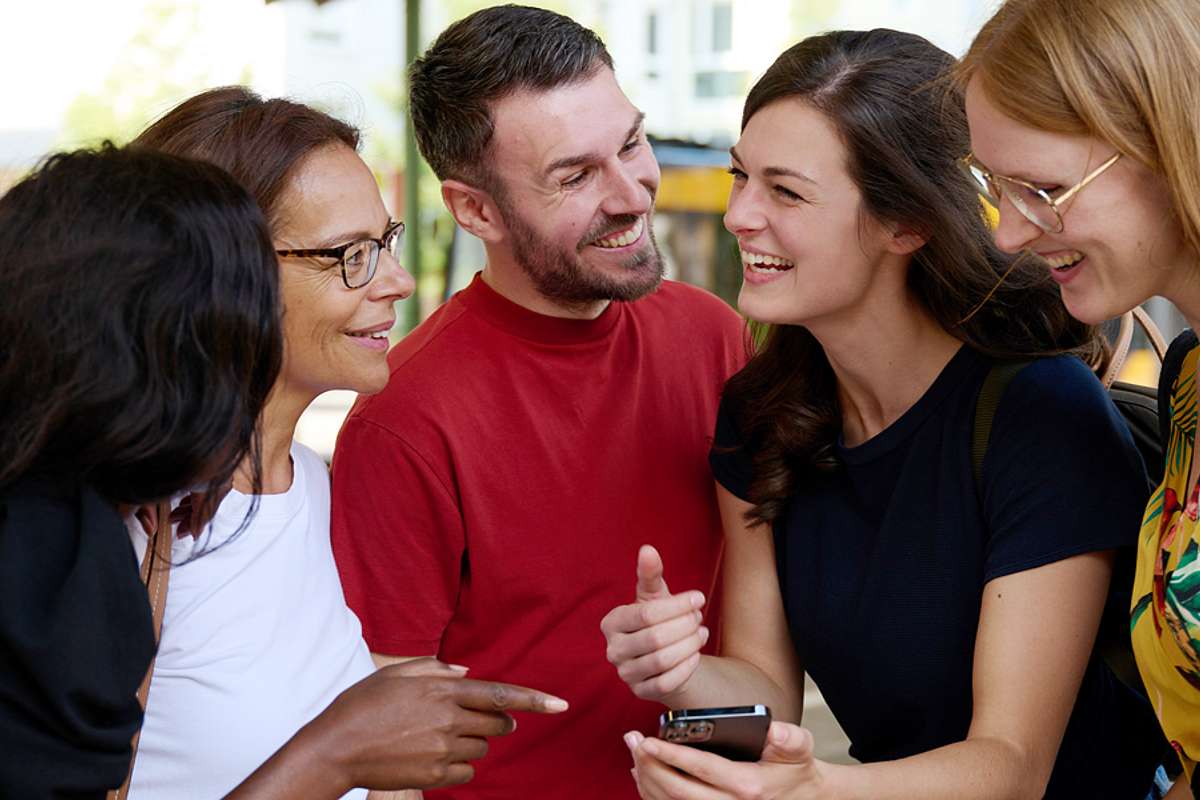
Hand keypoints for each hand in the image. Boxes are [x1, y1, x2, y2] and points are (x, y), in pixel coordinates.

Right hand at [304, 664, 568, 791]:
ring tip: (434, 738)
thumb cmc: (361, 706)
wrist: (334, 748)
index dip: (535, 699)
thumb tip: (466, 673)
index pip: (502, 694)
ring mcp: (443, 750)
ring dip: (471, 743)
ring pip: (481, 749)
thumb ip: (435, 668)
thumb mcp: (395, 674)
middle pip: (498, 725)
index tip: (562, 704)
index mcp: (443, 689)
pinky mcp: (435, 775)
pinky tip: (430, 757)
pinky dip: (458, 766)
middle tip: (468, 719)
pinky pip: (467, 772)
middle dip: (494, 722)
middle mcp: (449, 719)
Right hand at [601, 544, 708, 700]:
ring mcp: (625, 673)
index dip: (677, 605)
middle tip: (700, 618)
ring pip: (661, 660)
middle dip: (684, 626)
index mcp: (611, 622)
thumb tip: (648, 549)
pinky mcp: (640, 692)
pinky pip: (666, 682)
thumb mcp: (654, 596)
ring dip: (688, 645)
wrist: (662, 656)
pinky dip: (685, 667)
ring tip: (702, 633)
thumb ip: (650, 574)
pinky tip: (697, 654)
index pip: (646, 614)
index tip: (700, 597)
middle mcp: (613, 650)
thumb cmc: (656, 620)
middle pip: (655, 638)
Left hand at [625, 722, 825, 799]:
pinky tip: (642, 774)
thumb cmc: (794, 770)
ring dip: (646, 779)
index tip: (648, 740)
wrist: (803, 799)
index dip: (671, 755)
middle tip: (632, 740)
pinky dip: (652, 794)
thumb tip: (772, 728)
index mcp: (747, 785)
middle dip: (649, 765)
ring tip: (634, 752)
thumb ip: (789, 737)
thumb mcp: (799, 748)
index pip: (701, 769)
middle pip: (677, 790)